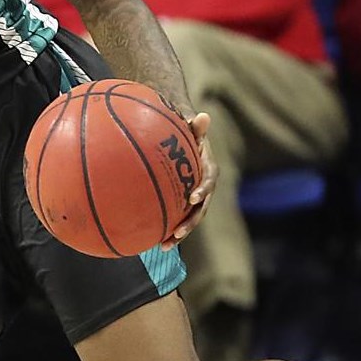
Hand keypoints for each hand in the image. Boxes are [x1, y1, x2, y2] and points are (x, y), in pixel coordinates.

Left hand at [160, 111, 217, 250]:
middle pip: (200, 208)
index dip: (203, 190)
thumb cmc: (184, 130)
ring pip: (189, 218)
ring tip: (163, 245)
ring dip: (178, 233)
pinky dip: (166, 228)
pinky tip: (151, 240)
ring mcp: (193, 196)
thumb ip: (195, 126)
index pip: (209, 181)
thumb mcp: (189, 125)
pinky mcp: (182, 202)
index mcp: (208, 169)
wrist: (181, 137)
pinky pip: (176, 216)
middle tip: (178, 233)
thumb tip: (203, 116)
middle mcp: (203, 186)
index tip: (193, 198)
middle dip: (190, 222)